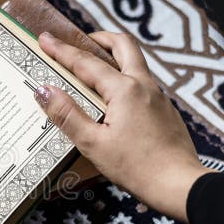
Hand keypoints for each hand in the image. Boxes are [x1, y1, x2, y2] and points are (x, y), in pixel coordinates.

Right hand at [34, 31, 212, 222]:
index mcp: (124, 89)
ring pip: (135, 63)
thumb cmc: (136, 167)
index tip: (45, 39)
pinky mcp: (165, 110)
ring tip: (93, 69)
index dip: (62, 50)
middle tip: (79, 42)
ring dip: (113, 57)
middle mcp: (144, 85)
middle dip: (99, 38)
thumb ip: (67, 115)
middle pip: (123, 45)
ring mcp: (158, 96)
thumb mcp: (93, 144)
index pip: (85, 63)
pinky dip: (123, 78)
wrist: (180, 185)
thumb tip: (43, 90)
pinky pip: (141, 83)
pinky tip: (113, 100)